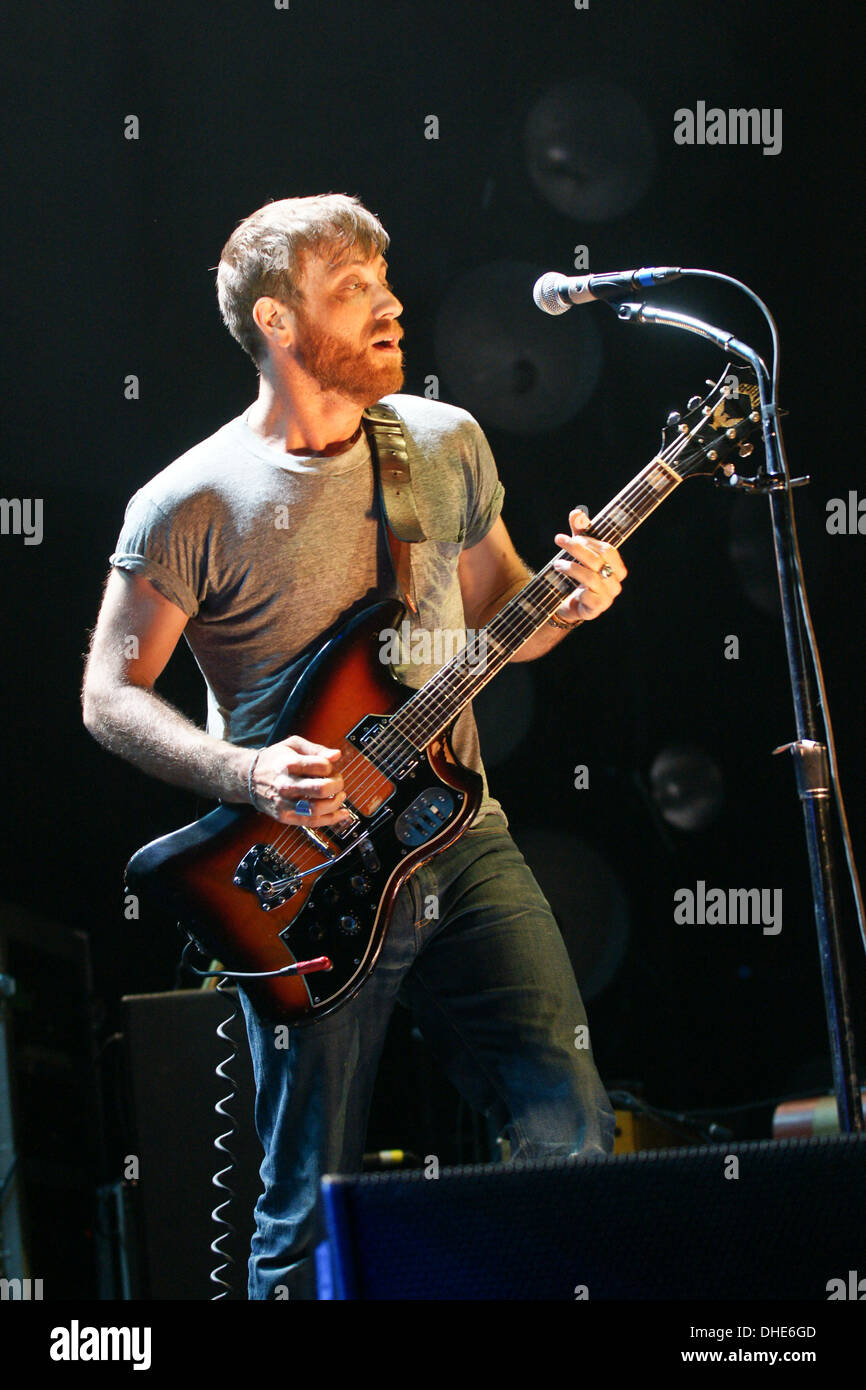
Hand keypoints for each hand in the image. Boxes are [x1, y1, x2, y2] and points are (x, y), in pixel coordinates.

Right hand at [249, 734, 351, 825]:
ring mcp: (285, 803)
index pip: (320, 766)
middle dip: (337, 785)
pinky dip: (331, 819)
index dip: (330, 766)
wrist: (248, 778)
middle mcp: (286, 785)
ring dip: (335, 803)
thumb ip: (316, 749)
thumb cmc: (274, 760)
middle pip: (320, 789)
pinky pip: (312, 822)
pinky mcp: (285, 816)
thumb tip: (336, 755)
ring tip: (340, 795)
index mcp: (288, 764)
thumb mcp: (293, 745)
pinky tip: (341, 814)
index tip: (329, 766)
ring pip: (317, 809)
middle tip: (338, 781)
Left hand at [552, 508, 626, 622]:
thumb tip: (577, 513)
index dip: (590, 540)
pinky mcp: (597, 608)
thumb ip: (580, 534)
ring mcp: (608, 597)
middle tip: (559, 539)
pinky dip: (573, 583)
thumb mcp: (579, 554)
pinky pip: (587, 593)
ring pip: (591, 576)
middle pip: (599, 560)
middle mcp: (616, 582)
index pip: (608, 549)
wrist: (570, 606)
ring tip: (556, 563)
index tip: (572, 535)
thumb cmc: (578, 578)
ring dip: (571, 566)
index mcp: (617, 568)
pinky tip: (561, 579)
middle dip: (577, 548)